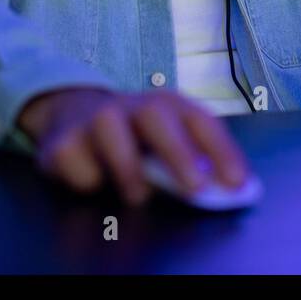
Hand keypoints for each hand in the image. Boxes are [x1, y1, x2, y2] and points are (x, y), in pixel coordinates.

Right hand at [17, 87, 252, 204]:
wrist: (71, 112)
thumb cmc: (134, 136)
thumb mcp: (168, 141)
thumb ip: (197, 162)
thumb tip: (233, 189)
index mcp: (167, 104)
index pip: (199, 119)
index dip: (222, 150)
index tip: (238, 181)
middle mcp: (132, 105)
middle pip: (155, 116)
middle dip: (177, 151)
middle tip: (195, 187)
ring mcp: (94, 119)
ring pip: (109, 130)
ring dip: (127, 167)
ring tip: (138, 195)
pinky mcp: (62, 141)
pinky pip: (75, 161)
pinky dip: (88, 179)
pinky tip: (93, 180)